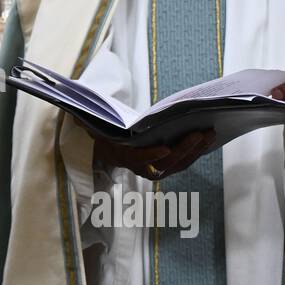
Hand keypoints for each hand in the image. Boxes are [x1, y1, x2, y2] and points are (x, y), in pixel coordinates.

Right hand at [76, 118, 217, 180]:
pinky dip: (198, 150)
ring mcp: (158, 169)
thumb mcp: (95, 128)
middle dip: (185, 148)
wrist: (115, 148)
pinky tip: (208, 136)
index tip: (165, 147)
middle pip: (167, 162)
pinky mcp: (170, 165)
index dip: (152, 155)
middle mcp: (143, 168)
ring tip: (209, 133)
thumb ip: (87, 123)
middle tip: (199, 133)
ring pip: (180, 163)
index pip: (139, 160)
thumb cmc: (108, 133)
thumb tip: (75, 115)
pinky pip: (186, 160)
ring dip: (196, 150)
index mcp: (124, 158)